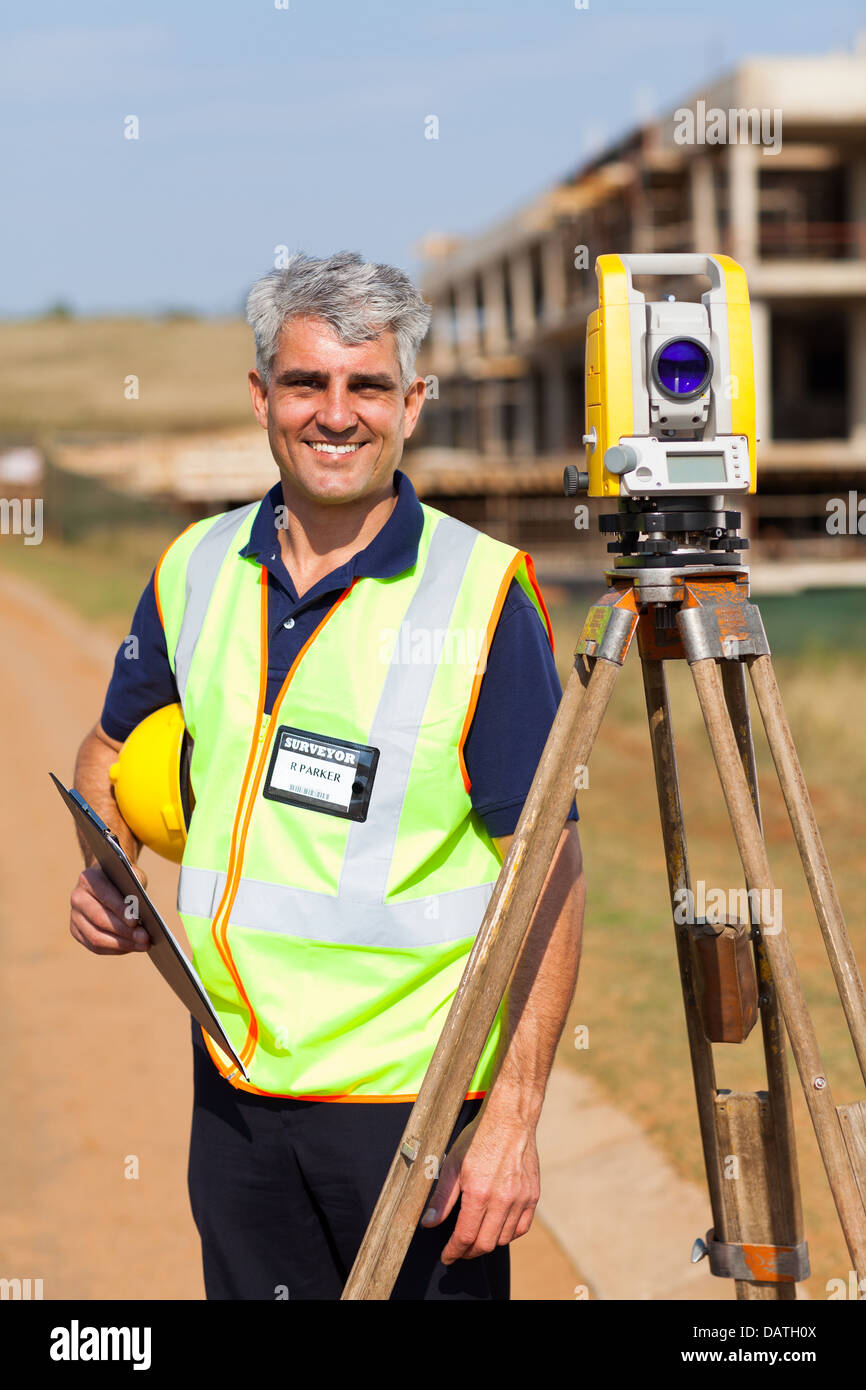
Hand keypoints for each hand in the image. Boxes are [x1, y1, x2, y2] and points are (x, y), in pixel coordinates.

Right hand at [69, 863, 150, 954]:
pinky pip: (95, 947)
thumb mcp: (131, 875)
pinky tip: (132, 947)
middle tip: (145, 937)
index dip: (120, 910)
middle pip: (99, 919)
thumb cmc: (123, 879)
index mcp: (88, 878)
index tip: (136, 921)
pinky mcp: (76, 931)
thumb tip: (143, 910)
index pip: (105, 895)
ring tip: (142, 945)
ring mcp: (74, 916)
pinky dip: (116, 949)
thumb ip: (135, 885)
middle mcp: (78, 897)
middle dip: (124, 931)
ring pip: (96, 937)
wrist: (106, 883)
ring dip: (122, 944)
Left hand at [420, 1108, 539, 1263]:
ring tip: (476, 1239)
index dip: (454, 1251)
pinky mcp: (533, 1195)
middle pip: (485, 1244)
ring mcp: (521, 1199)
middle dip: (469, 1253)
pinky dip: (508, 1234)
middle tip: (459, 1251)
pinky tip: (497, 1229)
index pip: (465, 1237)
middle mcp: (502, 1199)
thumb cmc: (478, 1139)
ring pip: (504, 1239)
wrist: (510, 1119)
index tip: (447, 1256)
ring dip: (488, 1244)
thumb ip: (441, 1198)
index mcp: (479, 1193)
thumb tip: (428, 1223)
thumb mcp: (452, 1165)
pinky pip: (522, 1227)